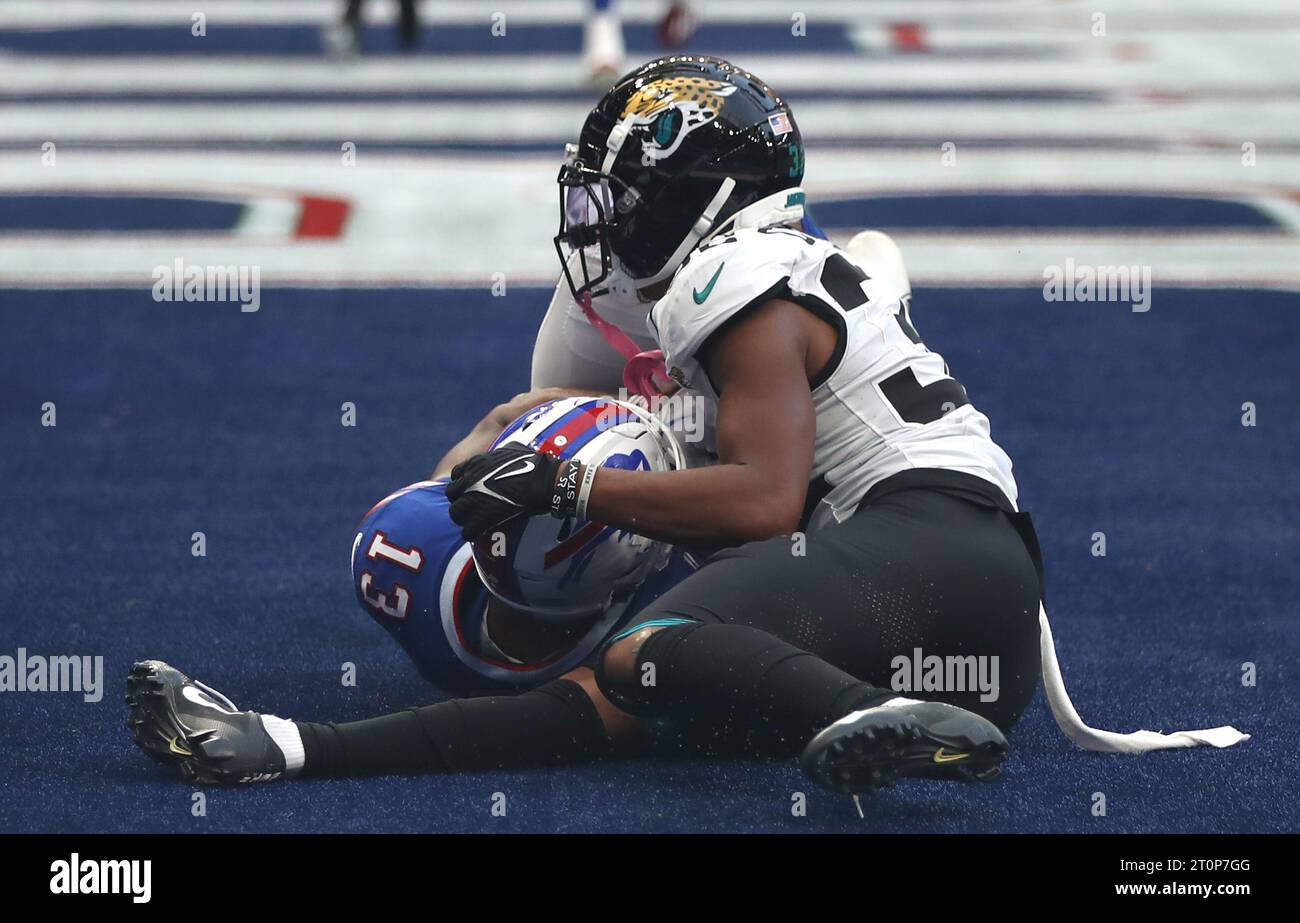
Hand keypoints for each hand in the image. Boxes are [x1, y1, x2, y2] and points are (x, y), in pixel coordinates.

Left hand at [446, 445, 565, 539]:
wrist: (542, 481)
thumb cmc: (532, 464)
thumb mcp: (512, 448)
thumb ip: (500, 452)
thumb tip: (504, 449)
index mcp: (475, 464)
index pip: (456, 475)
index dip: (463, 483)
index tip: (471, 489)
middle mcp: (469, 481)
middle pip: (451, 494)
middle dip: (460, 500)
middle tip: (471, 507)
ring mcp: (474, 500)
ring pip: (456, 513)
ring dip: (463, 518)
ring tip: (473, 522)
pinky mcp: (482, 519)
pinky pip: (467, 530)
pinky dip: (472, 533)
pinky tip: (479, 533)